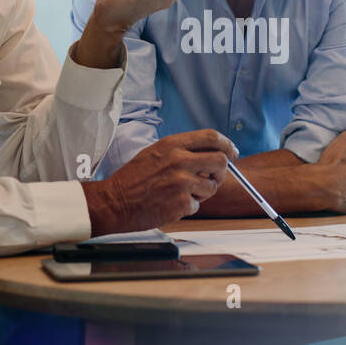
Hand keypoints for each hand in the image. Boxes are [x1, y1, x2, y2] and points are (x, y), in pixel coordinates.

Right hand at [81, 130, 238, 234]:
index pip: (211, 137)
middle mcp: (179, 160)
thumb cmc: (133, 179)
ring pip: (212, 186)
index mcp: (172, 144)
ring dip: (203, 192)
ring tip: (183, 193)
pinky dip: (188, 207)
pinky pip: (197, 205)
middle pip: (220, 161)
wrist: (114, 202)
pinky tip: (171, 204)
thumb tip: (210, 154)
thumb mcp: (155, 153)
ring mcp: (181, 182)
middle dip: (221, 171)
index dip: (227, 144)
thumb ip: (182, 151)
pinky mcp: (181, 202)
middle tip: (213, 178)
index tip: (232, 151)